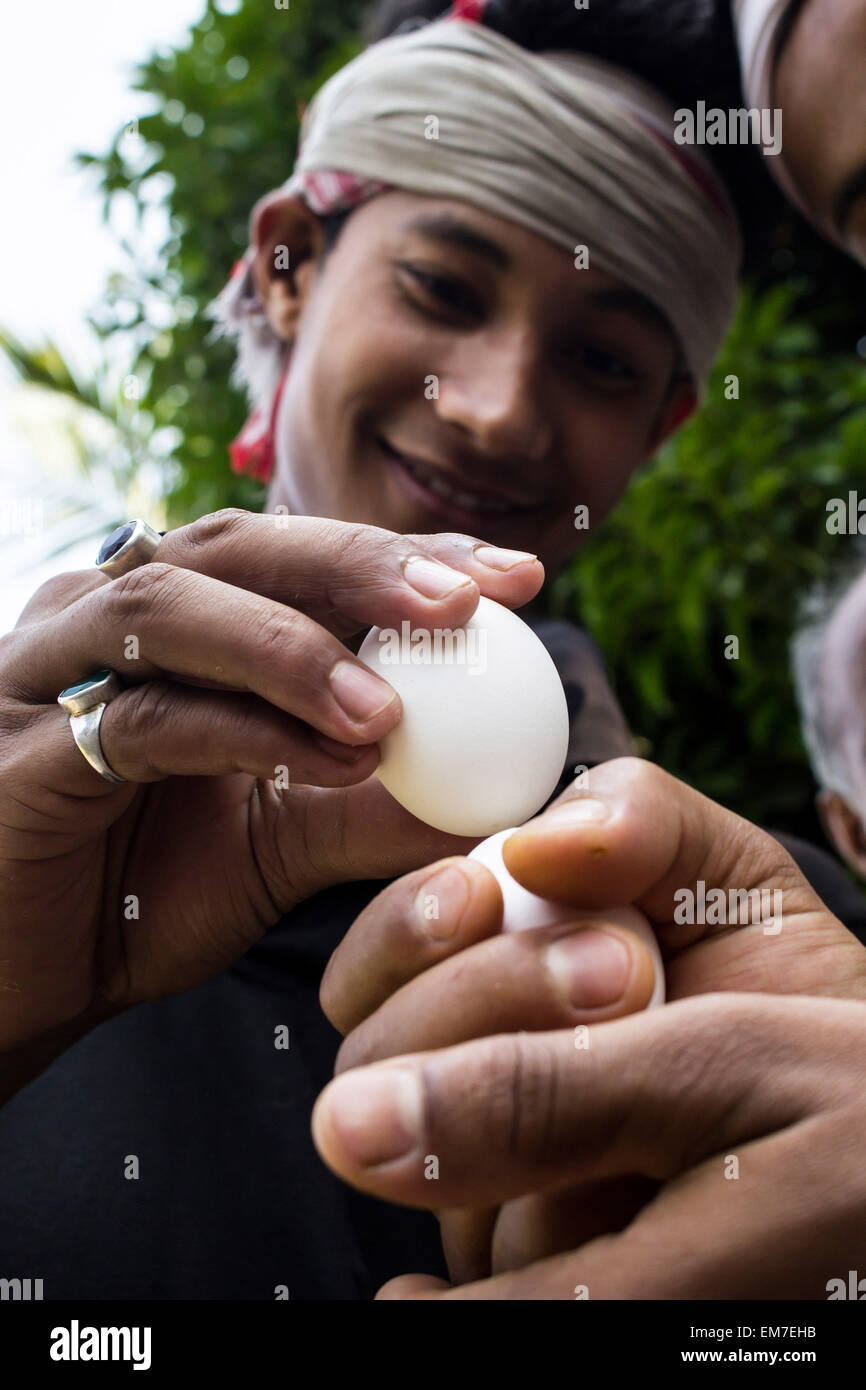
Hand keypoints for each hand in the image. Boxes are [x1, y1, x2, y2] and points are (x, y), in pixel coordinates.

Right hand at [0, 509, 541, 1065]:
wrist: (21, 984)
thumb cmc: (138, 897)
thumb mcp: (280, 843)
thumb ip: (373, 807)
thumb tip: (500, 792)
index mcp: (177, 620)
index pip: (299, 556)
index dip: (406, 554)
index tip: (515, 578)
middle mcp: (109, 616)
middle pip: (240, 546)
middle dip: (361, 564)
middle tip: (466, 603)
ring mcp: (55, 669)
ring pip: (176, 606)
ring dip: (296, 647)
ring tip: (390, 711)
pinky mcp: (26, 747)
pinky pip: (142, 715)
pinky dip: (244, 728)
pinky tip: (329, 759)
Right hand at [317, 757, 865, 1287]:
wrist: (849, 1114)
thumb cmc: (778, 990)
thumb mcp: (721, 876)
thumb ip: (636, 817)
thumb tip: (530, 843)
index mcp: (486, 965)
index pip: (383, 954)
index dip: (407, 924)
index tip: (476, 898)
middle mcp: (465, 1064)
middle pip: (374, 1040)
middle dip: (484, 988)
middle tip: (618, 970)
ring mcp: (485, 1170)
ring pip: (409, 1136)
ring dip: (516, 1073)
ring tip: (642, 1034)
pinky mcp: (519, 1263)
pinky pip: (483, 1239)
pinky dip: (548, 1184)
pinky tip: (626, 1158)